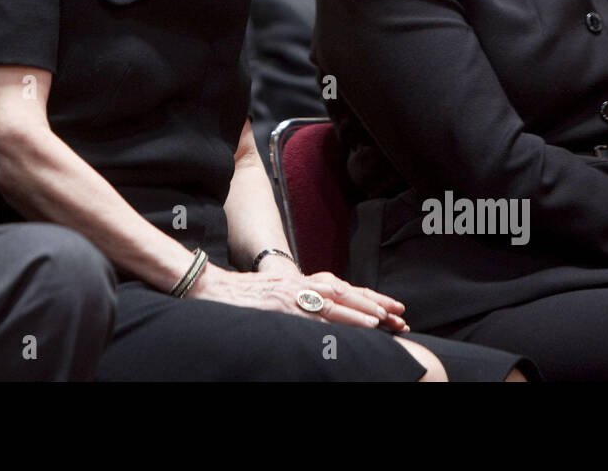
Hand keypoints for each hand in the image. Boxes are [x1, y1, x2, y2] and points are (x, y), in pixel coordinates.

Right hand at [188, 260, 407, 331]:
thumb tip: (312, 318)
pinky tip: (352, 325)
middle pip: (344, 293)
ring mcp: (290, 294)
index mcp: (298, 283)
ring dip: (360, 311)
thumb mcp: (271, 296)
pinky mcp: (281, 304)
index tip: (389, 309)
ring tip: (384, 321)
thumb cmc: (237, 296)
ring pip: (333, 301)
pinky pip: (313, 313)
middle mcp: (298, 285)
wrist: (207, 287)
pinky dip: (335, 319)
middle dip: (373, 304)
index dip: (365, 298)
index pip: (339, 290)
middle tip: (400, 316)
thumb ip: (292, 302)